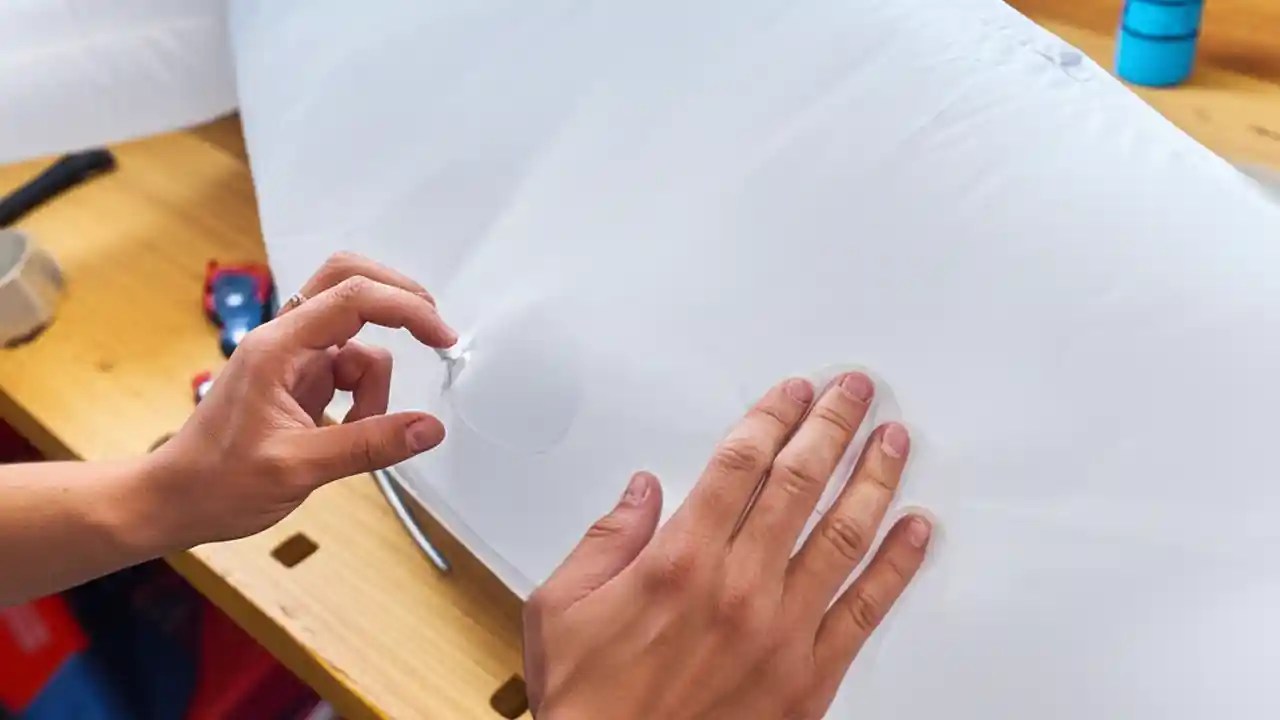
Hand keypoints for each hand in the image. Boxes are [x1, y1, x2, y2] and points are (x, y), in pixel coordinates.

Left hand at [148, 252, 455, 547]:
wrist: (175, 501)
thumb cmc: (217, 482)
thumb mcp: (299, 468)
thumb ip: (368, 445)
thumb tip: (429, 428)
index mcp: (277, 347)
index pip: (353, 298)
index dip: (406, 309)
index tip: (442, 337)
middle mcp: (285, 341)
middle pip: (351, 283)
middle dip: (398, 302)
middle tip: (433, 334)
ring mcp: (292, 358)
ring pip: (358, 339)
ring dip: (376, 383)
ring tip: (356, 432)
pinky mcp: (299, 380)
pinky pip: (350, 370)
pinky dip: (364, 399)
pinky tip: (346, 432)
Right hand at [523, 374, 931, 718]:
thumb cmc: (591, 704)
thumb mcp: (562, 607)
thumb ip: (606, 537)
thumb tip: (643, 490)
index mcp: (679, 561)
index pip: (740, 464)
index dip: (772, 418)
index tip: (794, 392)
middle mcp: (738, 587)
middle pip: (799, 484)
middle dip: (832, 427)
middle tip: (856, 392)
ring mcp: (781, 631)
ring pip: (842, 535)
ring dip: (873, 479)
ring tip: (894, 442)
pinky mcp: (809, 678)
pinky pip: (866, 610)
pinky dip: (897, 566)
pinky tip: (916, 531)